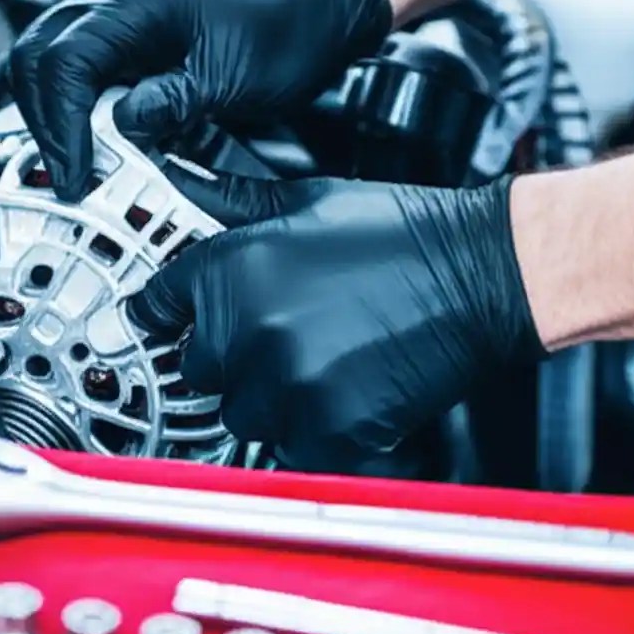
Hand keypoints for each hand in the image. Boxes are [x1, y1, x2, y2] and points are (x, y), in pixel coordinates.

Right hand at [8, 0, 391, 199]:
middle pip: (39, 57)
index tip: (77, 174)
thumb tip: (121, 127)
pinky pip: (79, 68)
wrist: (317, 10)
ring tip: (80, 166)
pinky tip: (96, 142)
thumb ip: (173, 101)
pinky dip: (77, 107)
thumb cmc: (287, 31)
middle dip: (46, 124)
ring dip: (56, 117)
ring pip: (50, 63)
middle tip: (70, 178)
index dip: (61, 124)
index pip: (64, 61)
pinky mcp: (128, 36)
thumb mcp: (233, 77)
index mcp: (136, 0)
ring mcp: (117, 13)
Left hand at [127, 166, 546, 473]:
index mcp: (231, 267)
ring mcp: (286, 384)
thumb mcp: (306, 200)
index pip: (152, 308)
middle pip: (197, 371)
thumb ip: (234, 204)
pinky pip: (290, 449)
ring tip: (320, 366)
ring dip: (271, 401)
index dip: (164, 318)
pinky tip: (344, 393)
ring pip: (243, 415)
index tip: (169, 328)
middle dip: (230, 360)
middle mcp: (247, 328)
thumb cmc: (404, 235)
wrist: (481, 274)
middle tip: (281, 341)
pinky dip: (311, 434)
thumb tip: (187, 184)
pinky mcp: (326, 430)